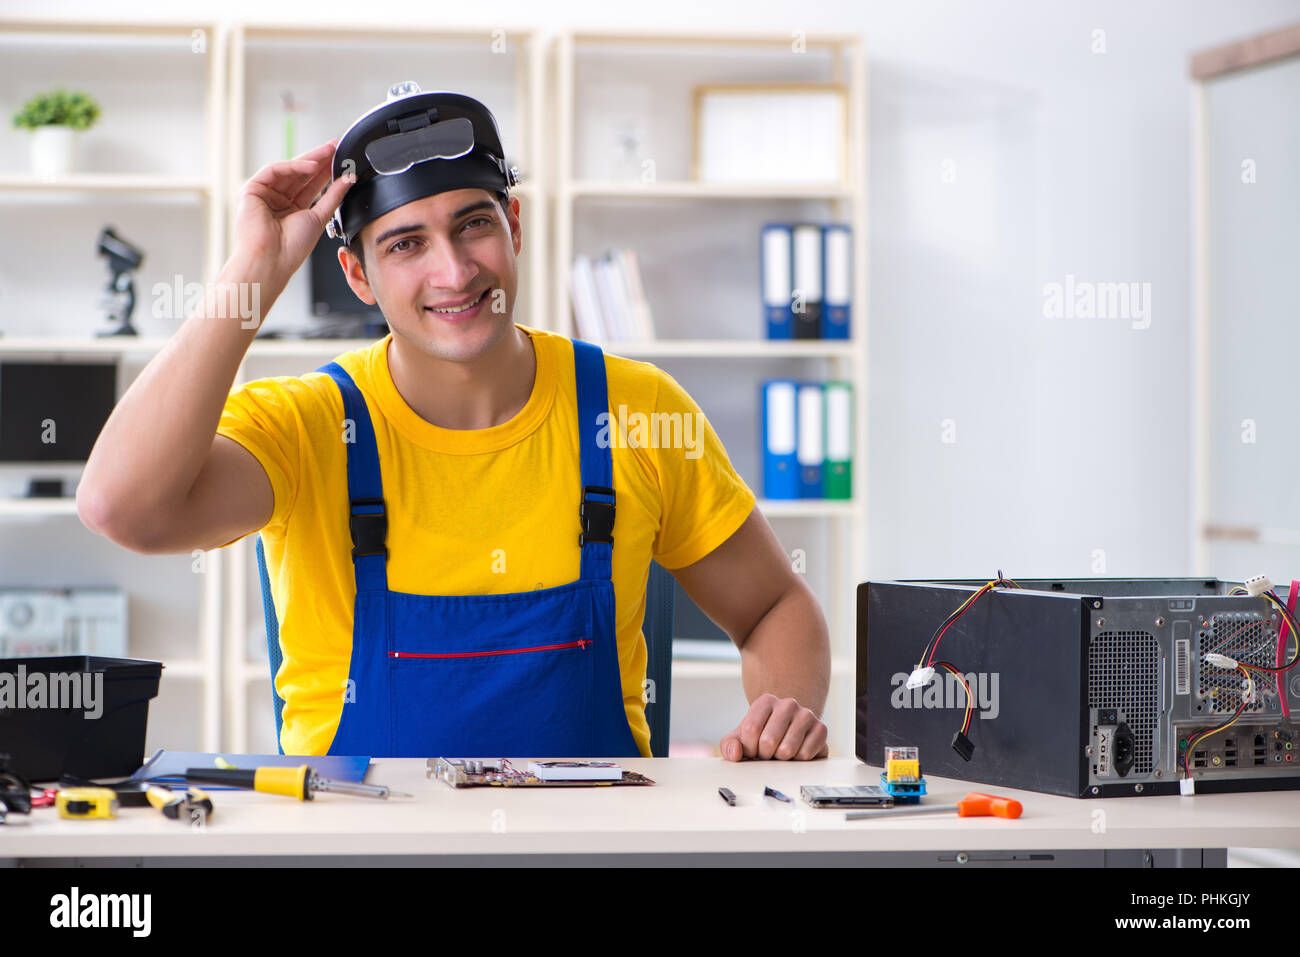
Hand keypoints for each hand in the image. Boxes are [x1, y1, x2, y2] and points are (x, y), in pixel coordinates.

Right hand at [231, 139, 353, 289]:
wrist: (270, 261)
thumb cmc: (291, 249)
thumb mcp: (319, 218)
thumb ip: (333, 197)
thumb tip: (348, 180)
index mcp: (292, 211)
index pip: (311, 186)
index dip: (326, 173)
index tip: (342, 162)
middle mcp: (277, 201)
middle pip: (301, 175)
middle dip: (319, 160)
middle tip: (336, 147)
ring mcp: (264, 194)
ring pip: (289, 169)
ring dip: (310, 159)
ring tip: (329, 151)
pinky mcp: (251, 189)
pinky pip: (274, 170)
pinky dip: (293, 166)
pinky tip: (312, 165)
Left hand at [720, 693, 828, 760]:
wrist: (790, 731)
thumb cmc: (763, 735)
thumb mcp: (742, 738)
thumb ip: (729, 745)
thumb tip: (734, 754)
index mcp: (766, 701)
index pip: (750, 730)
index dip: (748, 748)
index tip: (753, 748)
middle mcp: (787, 704)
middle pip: (768, 741)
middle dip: (765, 755)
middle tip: (768, 752)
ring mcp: (806, 715)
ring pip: (787, 750)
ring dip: (781, 759)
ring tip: (781, 751)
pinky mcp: (821, 729)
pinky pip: (805, 755)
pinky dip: (798, 760)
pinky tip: (796, 752)